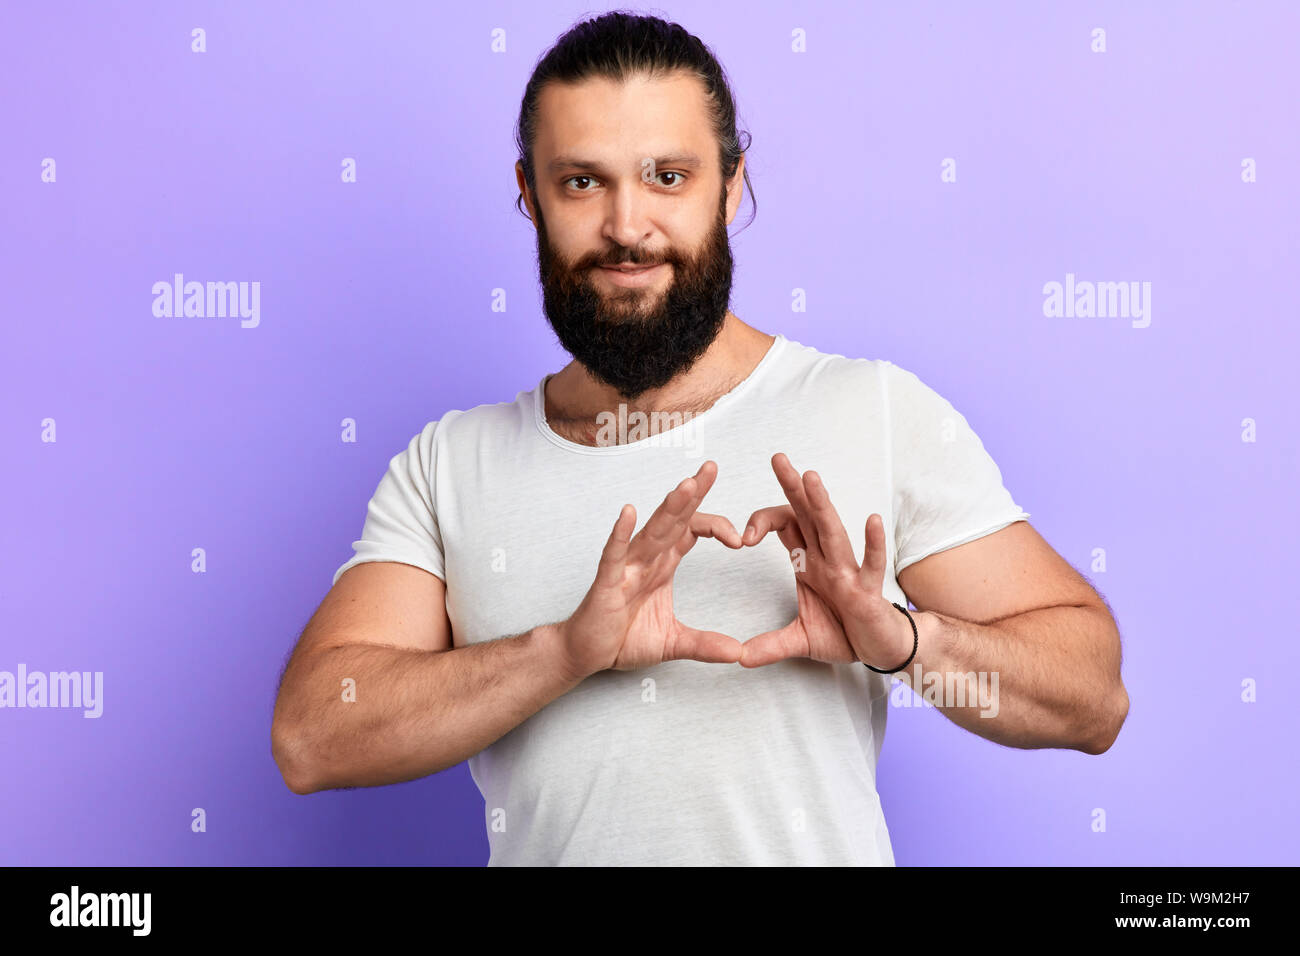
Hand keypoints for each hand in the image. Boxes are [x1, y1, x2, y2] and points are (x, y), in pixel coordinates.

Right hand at [558, 460, 744, 678]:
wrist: (586, 655)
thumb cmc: (623, 640)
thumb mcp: (673, 642)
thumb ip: (705, 645)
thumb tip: (739, 654)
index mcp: (662, 564)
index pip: (691, 530)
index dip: (715, 526)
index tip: (741, 538)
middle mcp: (646, 558)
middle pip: (673, 519)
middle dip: (692, 493)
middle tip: (711, 468)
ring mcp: (625, 567)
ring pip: (650, 531)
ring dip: (668, 508)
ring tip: (686, 485)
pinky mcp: (606, 582)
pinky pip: (614, 555)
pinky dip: (621, 534)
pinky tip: (629, 513)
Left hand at [738, 453, 913, 669]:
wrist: (882, 648)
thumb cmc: (847, 633)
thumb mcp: (801, 640)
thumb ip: (770, 645)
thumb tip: (739, 658)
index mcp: (810, 562)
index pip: (786, 526)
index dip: (763, 523)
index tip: (741, 537)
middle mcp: (829, 559)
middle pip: (807, 516)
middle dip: (793, 487)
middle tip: (778, 458)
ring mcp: (850, 572)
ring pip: (834, 532)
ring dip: (822, 505)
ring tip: (811, 478)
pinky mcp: (869, 591)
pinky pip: (872, 564)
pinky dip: (873, 544)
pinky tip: (872, 520)